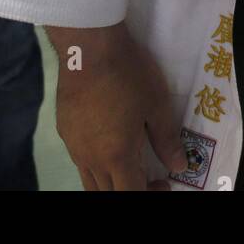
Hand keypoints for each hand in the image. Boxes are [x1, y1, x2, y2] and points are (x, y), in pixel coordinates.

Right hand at [49, 22, 186, 190]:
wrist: (88, 48)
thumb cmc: (128, 74)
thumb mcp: (156, 104)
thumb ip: (167, 139)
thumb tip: (179, 166)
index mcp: (117, 156)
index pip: (131, 195)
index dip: (150, 194)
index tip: (164, 182)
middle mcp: (91, 159)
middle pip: (108, 193)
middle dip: (131, 190)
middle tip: (150, 176)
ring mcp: (74, 147)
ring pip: (91, 181)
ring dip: (111, 180)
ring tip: (128, 160)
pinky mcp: (64, 132)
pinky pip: (80, 160)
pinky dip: (96, 163)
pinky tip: (106, 139)